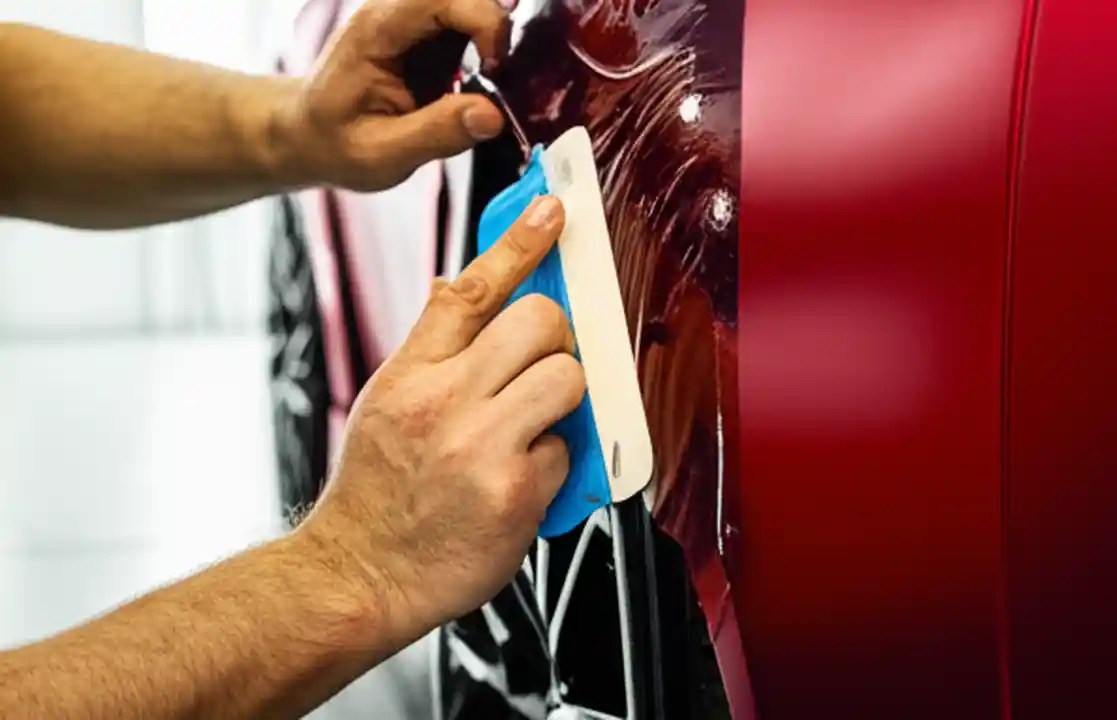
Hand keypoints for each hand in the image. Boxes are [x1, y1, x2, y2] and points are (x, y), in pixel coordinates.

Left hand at [282, 0, 511, 190]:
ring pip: (470, 3)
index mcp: (378, 30)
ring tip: (494, 80)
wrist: (307, 136)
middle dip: (494, 26)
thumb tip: (494, 116)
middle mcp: (394, 11)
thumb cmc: (335, 144)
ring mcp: (410, 19)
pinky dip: (486, 45)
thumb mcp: (381, 153)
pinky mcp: (426, 34)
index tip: (494, 71)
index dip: (483, 22)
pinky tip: (483, 79)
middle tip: (499, 76)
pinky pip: (466, 22)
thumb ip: (437, 133)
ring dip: (492, 36)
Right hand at [298, 195, 582, 649]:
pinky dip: (553, 466)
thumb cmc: (378, 492)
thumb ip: (431, 348)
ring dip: (562, 400)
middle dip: (556, 337)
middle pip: (539, 320)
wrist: (358, 576)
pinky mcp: (514, 492)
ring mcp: (480, 446)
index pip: (473, 287)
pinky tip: (518, 483)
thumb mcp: (387, 403)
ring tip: (529, 429)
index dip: (520, 240)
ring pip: (567, 376)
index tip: (554, 209)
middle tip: (541, 366)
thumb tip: (463, 284)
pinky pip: (567, 450)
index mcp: (412, 373)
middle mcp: (444, 401)